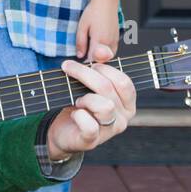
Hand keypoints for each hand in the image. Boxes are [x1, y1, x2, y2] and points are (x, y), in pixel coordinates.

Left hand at [46, 43, 136, 159]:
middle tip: (67, 67)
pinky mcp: (93, 141)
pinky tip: (74, 113)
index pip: (123, 81)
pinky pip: (90, 126)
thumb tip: (103, 50)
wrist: (63, 130)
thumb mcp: (90, 83)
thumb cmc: (80, 104)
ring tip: (77, 100)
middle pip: (108, 88)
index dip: (105, 68)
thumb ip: (100, 64)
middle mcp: (123, 118)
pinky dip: (79, 116)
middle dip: (85, 73)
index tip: (89, 63)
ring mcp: (110, 131)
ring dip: (85, 98)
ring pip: (104, 106)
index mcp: (127, 103)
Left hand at [75, 0, 119, 59]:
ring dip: (99, 55)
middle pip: (101, 60)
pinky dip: (105, 51)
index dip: (85, 60)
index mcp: (100, 41)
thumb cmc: (94, 11)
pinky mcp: (117, 38)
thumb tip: (79, 55)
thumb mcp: (82, 26)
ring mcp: (115, 41)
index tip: (80, 57)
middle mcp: (109, 42)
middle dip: (92, 58)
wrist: (106, 1)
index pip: (92, 59)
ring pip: (107, 56)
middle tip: (85, 50)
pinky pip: (112, 50)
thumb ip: (80, 42)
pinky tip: (99, 43)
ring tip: (92, 45)